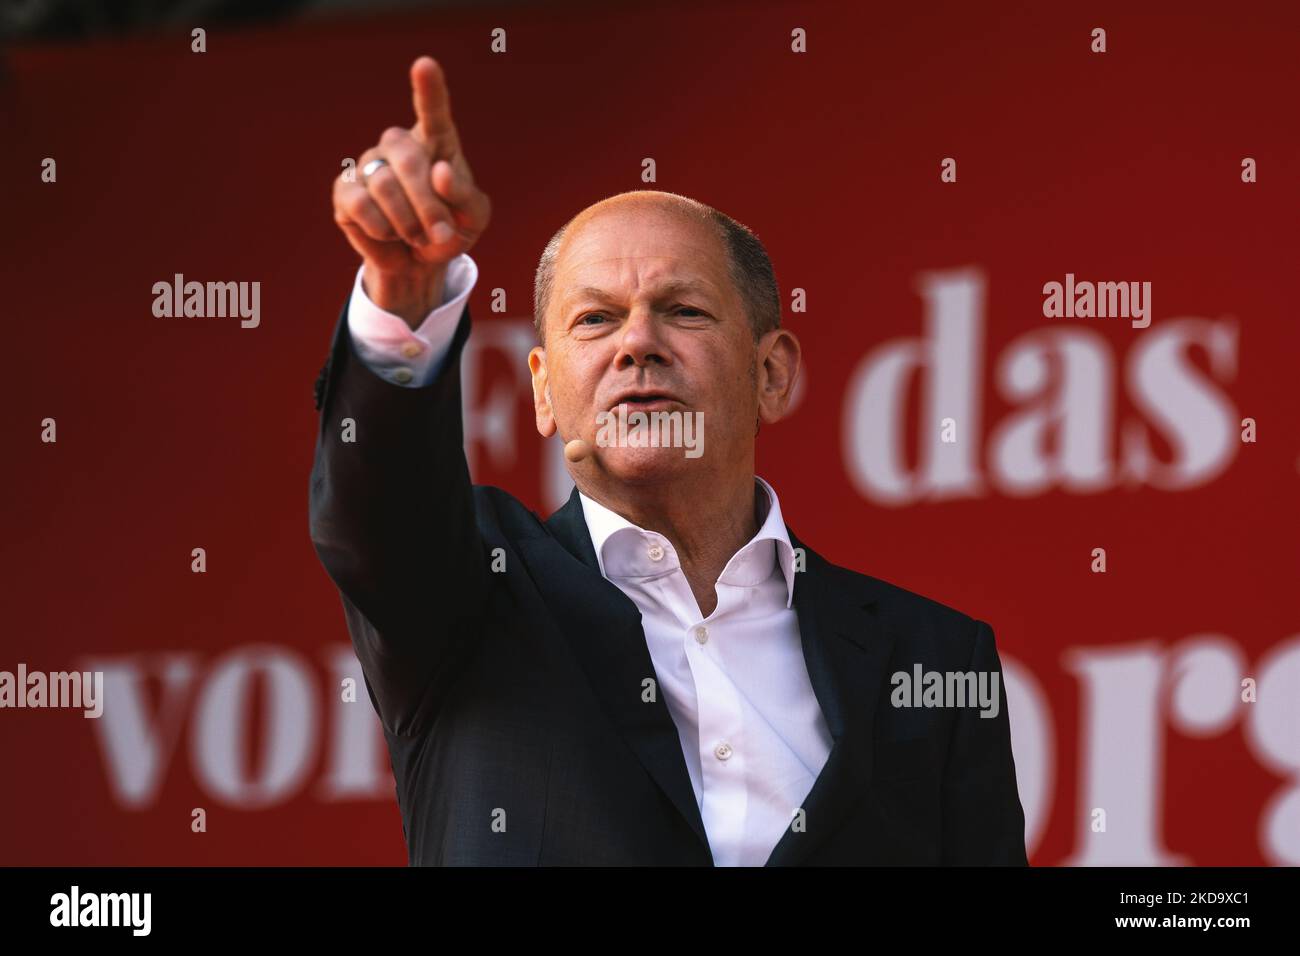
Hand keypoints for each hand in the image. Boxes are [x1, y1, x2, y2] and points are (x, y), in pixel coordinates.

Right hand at [332, 56, 490, 322]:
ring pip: (385, 186)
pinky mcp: (345, 190)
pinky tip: (389, 234)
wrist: (418, 264)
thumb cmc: (450, 231)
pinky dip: (382, 229)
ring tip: (417, 236)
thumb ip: (465, 196)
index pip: (433, 113)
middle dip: (428, 204)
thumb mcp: (473, 219)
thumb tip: (441, 172)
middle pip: (409, 159)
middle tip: (441, 234)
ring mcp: (369, 163)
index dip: (428, 90)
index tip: (425, 65)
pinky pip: (361, 205)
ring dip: (409, 223)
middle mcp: (399, 145)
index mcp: (436, 143)